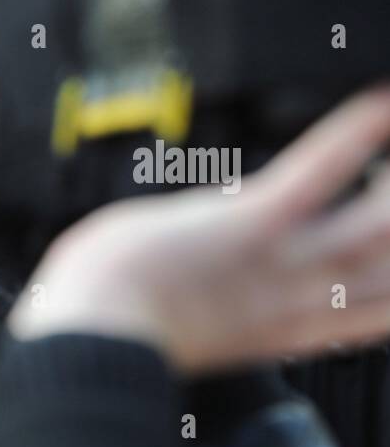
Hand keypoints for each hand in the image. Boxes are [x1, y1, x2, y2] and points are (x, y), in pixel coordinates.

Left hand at [9, 85, 389, 373]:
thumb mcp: (163, 317)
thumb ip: (191, 291)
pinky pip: (314, 174)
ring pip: (372, 225)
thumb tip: (183, 252)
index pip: (367, 317)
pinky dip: (351, 137)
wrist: (86, 340)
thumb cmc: (102, 331)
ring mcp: (271, 262)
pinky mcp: (246, 223)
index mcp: (271, 333)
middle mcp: (287, 303)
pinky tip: (380, 106)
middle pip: (383, 270)